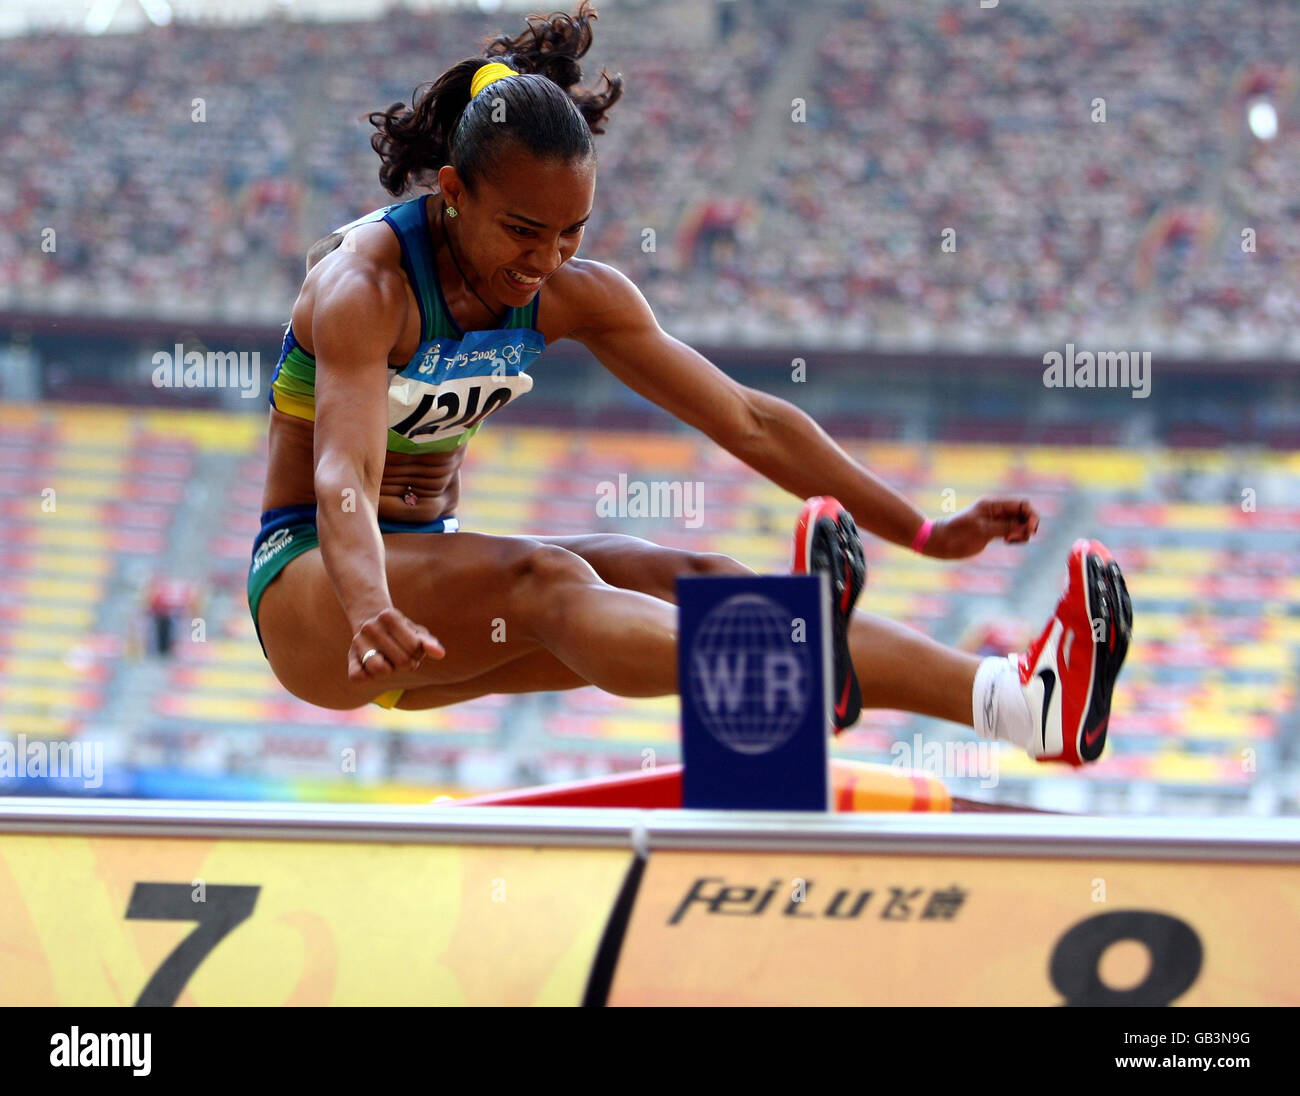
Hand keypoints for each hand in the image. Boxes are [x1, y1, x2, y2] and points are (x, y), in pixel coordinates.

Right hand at [348, 607, 444, 682]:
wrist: (373, 624)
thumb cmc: (403, 632)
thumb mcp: (417, 633)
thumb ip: (429, 643)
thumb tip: (440, 654)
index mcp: (388, 615)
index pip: (414, 646)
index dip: (418, 653)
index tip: (413, 648)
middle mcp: (370, 627)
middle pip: (401, 661)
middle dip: (408, 664)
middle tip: (403, 657)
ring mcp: (357, 642)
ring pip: (379, 669)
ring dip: (390, 672)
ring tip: (390, 664)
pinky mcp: (350, 658)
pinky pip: (357, 676)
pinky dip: (367, 677)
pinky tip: (374, 670)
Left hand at [924, 497, 1039, 558]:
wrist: (940, 542)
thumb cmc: (957, 534)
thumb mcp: (982, 530)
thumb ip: (1004, 527)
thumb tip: (1025, 527)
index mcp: (993, 505)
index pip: (1022, 505)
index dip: (1031, 516)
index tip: (1029, 530)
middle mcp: (996, 511)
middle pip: (1023, 514)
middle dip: (1027, 525)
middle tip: (1014, 538)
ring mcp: (995, 522)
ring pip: (1019, 524)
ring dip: (1021, 532)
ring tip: (1010, 540)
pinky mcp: (992, 532)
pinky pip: (1011, 531)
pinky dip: (1015, 537)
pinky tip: (1008, 541)